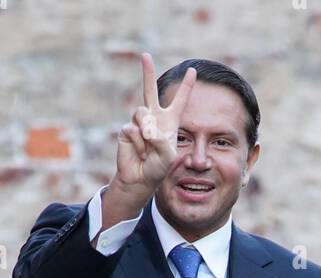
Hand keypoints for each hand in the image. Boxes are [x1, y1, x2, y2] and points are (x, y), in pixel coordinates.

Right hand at [112, 53, 196, 206]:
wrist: (140, 178)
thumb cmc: (158, 168)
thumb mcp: (169, 156)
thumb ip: (162, 141)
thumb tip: (146, 129)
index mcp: (169, 122)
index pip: (179, 101)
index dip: (186, 87)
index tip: (193, 71)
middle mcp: (153, 118)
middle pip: (150, 90)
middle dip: (147, 72)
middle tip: (145, 55)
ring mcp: (139, 122)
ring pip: (141, 113)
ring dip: (147, 132)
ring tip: (149, 146)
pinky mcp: (127, 129)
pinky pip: (133, 129)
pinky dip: (138, 144)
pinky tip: (139, 152)